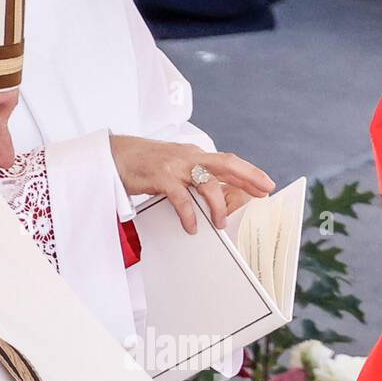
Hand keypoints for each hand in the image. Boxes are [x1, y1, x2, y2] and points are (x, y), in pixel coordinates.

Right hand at [108, 135, 273, 234]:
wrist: (115, 154)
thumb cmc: (144, 163)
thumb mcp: (175, 166)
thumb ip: (193, 176)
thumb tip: (212, 193)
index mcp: (194, 154)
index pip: (228, 161)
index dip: (249, 172)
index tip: (266, 184)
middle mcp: (189, 156)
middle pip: (226, 164)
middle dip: (248, 177)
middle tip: (263, 192)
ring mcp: (175, 166)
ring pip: (207, 182)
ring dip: (217, 205)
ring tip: (220, 223)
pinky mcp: (161, 177)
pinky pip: (181, 198)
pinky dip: (189, 214)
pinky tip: (192, 226)